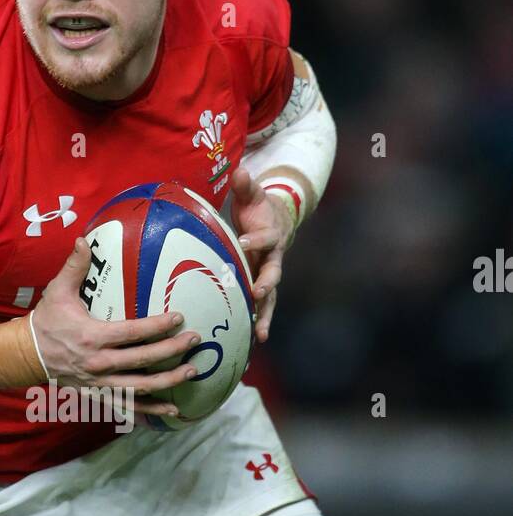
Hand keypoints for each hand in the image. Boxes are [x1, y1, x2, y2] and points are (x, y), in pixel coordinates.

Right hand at [31, 237, 201, 416]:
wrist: (27, 355)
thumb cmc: (46, 321)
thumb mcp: (57, 291)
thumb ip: (74, 267)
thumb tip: (83, 240)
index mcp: (92, 337)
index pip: (132, 332)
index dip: (157, 326)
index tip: (179, 317)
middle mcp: (98, 364)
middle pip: (143, 360)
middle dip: (172, 350)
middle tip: (194, 340)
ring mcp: (99, 383)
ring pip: (140, 387)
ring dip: (168, 381)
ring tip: (192, 372)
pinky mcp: (98, 395)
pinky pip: (128, 405)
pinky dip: (150, 410)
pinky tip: (171, 411)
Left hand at [229, 166, 294, 341]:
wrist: (277, 223)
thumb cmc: (259, 209)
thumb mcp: (253, 195)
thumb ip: (246, 185)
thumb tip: (240, 170)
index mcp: (270, 236)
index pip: (264, 239)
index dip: (256, 240)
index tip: (244, 241)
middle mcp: (273, 259)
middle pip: (272, 274)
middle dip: (266, 284)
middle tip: (257, 292)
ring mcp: (269, 276)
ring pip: (270, 299)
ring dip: (265, 316)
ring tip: (259, 335)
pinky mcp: (262, 288)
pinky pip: (261, 309)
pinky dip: (257, 325)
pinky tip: (251, 346)